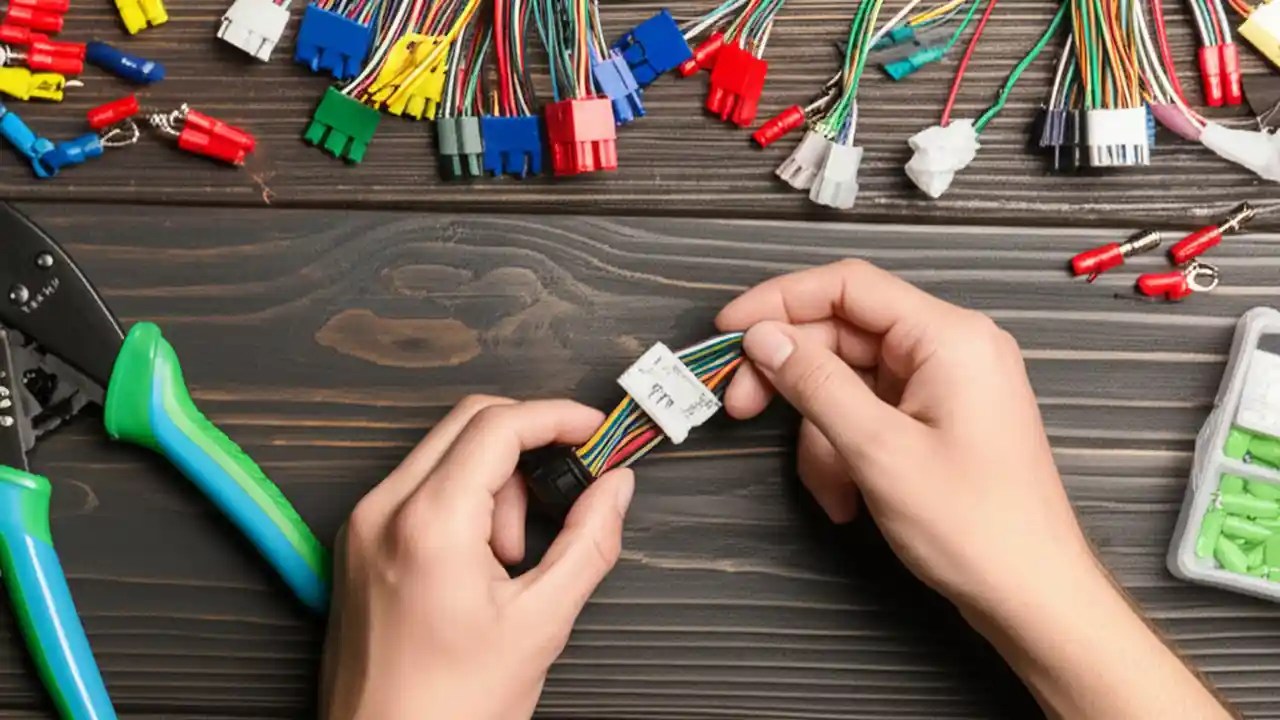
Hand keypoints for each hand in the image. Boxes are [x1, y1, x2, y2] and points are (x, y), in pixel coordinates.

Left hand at [320, 396, 634, 719]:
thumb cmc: (449, 709)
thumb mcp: (541, 623)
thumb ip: (589, 542)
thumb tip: (615, 488)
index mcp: (429, 524)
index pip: (499, 426)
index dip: (558, 417)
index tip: (595, 432)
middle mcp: (383, 511)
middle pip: (469, 422)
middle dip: (528, 445)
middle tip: (567, 487)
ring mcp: (363, 526)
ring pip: (443, 452)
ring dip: (495, 480)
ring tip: (512, 556)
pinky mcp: (357, 544)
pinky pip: (419, 487)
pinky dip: (463, 501)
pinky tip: (482, 561)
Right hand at [716, 260, 1230, 718]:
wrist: (1033, 596)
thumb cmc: (976, 528)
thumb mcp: (878, 451)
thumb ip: (816, 385)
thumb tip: (765, 338)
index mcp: (949, 337)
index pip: (848, 285)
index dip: (780, 301)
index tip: (730, 328)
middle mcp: (951, 348)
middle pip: (843, 334)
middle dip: (792, 376)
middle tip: (741, 405)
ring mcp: (946, 385)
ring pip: (849, 381)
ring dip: (821, 432)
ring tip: (828, 488)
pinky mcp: (938, 418)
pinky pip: (871, 413)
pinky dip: (845, 449)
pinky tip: (846, 496)